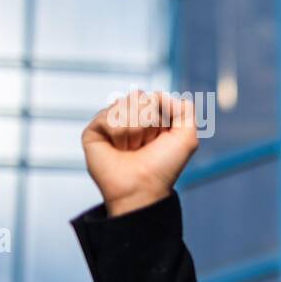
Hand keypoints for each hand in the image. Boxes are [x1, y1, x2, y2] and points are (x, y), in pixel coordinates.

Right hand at [81, 90, 199, 216]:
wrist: (142, 187)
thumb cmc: (163, 166)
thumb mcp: (186, 138)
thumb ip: (185, 110)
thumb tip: (161, 94)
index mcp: (151, 118)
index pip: (155, 96)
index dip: (162, 118)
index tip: (161, 138)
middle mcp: (130, 118)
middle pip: (139, 96)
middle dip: (149, 122)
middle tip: (145, 145)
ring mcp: (111, 123)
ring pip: (124, 104)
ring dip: (134, 130)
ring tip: (131, 148)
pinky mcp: (93, 130)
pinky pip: (108, 115)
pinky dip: (118, 133)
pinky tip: (117, 147)